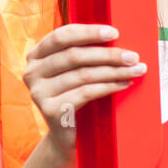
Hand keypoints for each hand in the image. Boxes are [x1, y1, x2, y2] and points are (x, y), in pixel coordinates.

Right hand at [23, 23, 147, 158]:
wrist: (67, 135)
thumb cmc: (75, 96)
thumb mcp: (74, 71)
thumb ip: (85, 53)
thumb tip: (117, 39)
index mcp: (36, 55)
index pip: (61, 36)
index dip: (88, 32)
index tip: (115, 33)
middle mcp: (32, 72)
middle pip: (74, 56)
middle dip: (108, 54)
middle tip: (133, 56)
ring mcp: (38, 92)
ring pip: (82, 75)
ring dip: (114, 71)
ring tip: (135, 70)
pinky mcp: (50, 110)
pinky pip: (85, 93)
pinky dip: (108, 87)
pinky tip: (124, 84)